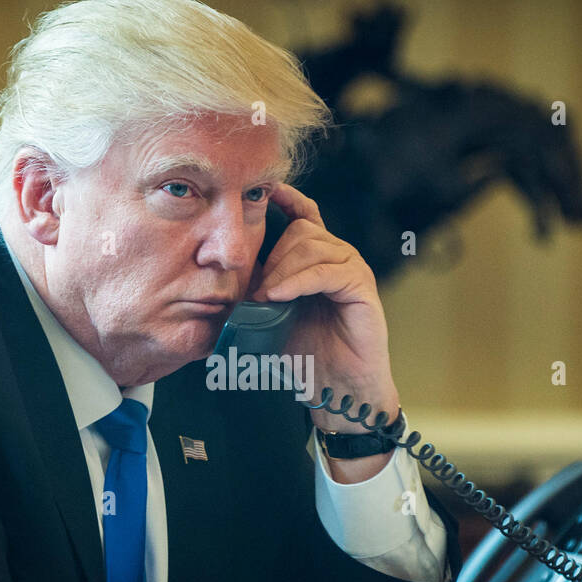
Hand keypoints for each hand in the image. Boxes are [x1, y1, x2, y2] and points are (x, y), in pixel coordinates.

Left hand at [251, 183, 398, 435]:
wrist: (337, 390)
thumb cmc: (306, 356)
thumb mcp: (271, 317)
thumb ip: (255, 291)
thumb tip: (219, 276)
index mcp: (318, 260)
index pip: (305, 216)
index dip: (287, 199)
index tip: (262, 192)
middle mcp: (339, 259)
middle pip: (303, 230)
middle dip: (273, 255)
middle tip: (255, 291)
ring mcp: (353, 271)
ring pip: (314, 247)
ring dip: (282, 270)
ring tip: (265, 298)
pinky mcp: (362, 289)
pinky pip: (327, 271)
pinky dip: (299, 281)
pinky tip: (280, 296)